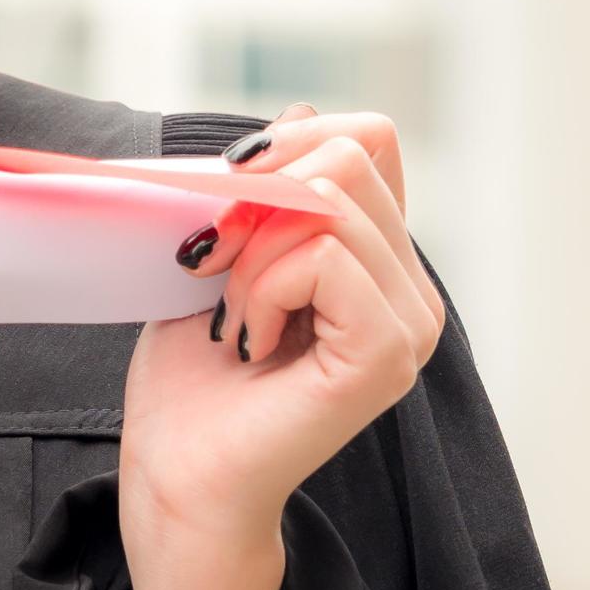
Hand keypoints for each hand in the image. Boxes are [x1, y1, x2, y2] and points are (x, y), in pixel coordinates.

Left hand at [119, 102, 445, 564]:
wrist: (176, 476)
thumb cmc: (193, 378)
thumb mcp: (228, 251)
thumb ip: (273, 189)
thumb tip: (304, 113)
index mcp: (383, 262)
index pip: (369, 140)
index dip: (290, 146)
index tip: (228, 201)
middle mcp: (412, 292)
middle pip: (349, 157)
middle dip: (258, 200)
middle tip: (221, 274)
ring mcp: (410, 325)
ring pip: (328, 202)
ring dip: (252, 254)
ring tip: (237, 322)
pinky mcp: (386, 354)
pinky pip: (323, 255)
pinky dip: (263, 286)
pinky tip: (251, 342)